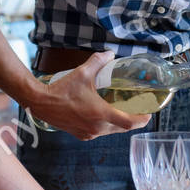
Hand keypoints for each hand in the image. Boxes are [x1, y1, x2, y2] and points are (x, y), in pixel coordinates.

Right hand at [25, 51, 150, 139]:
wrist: (41, 103)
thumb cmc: (61, 89)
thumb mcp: (82, 72)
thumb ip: (98, 62)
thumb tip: (109, 54)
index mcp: (100, 113)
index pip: (129, 122)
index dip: (142, 119)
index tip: (148, 114)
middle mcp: (97, 127)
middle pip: (123, 128)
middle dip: (132, 120)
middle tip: (137, 110)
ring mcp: (88, 133)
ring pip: (111, 131)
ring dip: (118, 123)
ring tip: (121, 112)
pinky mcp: (81, 135)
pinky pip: (99, 132)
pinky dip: (105, 126)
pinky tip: (102, 116)